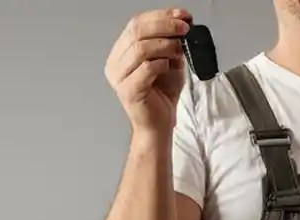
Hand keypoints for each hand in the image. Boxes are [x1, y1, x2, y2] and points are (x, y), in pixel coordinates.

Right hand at [105, 8, 192, 134]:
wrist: (159, 124)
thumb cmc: (162, 95)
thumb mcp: (170, 61)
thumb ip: (171, 43)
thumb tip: (182, 23)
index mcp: (121, 52)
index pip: (136, 23)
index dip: (160, 16)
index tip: (182, 15)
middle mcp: (115, 63)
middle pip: (137, 32)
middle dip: (165, 26)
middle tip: (184, 28)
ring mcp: (119, 77)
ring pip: (140, 48)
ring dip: (165, 45)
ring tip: (179, 50)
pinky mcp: (128, 91)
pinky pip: (146, 69)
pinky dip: (161, 64)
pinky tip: (169, 67)